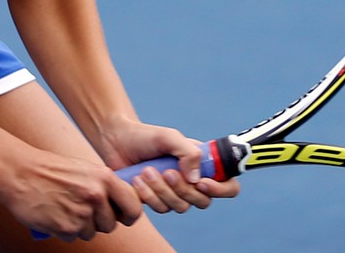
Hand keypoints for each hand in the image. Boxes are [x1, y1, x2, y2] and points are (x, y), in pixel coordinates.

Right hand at [0, 146, 144, 241]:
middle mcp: (96, 196)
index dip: (128, 215)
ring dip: (79, 226)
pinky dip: (64, 231)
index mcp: (104, 178)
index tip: (121, 216)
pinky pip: (73, 237)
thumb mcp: (84, 170)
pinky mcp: (66, 227)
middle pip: (110, 224)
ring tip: (64, 209)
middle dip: (98, 222)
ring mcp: (82, 213)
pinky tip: (54, 215)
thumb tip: (118, 205)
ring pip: (91, 232)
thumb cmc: (50, 170)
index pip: (133, 207)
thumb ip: (103, 186)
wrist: (19, 172)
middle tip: (81, 210)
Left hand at [99, 121, 241, 214]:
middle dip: (183, 189)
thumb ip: (188, 153)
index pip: (228, 185)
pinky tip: (137, 180)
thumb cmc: (146, 136)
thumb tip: (197, 180)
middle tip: (166, 172)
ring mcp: (174, 193)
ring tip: (146, 171)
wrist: (116, 140)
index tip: (202, 183)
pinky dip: (149, 196)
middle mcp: (192, 181)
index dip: (221, 190)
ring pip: (180, 207)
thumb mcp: (169, 137)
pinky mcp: (156, 200)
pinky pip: (161, 209)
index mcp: (202, 164)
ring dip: (162, 191)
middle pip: (203, 201)